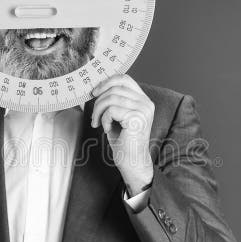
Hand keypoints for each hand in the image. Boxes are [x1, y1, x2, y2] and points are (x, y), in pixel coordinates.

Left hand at [91, 74, 153, 195]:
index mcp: (143, 100)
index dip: (107, 82)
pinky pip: (111, 110)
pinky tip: (108, 130)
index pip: (124, 79)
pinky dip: (104, 120)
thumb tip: (94, 89)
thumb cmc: (123, 141)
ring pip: (111, 98)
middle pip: (115, 88)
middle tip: (94, 116)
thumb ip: (112, 101)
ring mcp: (143, 110)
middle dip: (99, 101)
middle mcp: (146, 103)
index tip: (95, 92)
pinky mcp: (137, 119)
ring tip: (98, 123)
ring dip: (99, 111)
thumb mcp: (117, 116)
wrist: (132, 162)